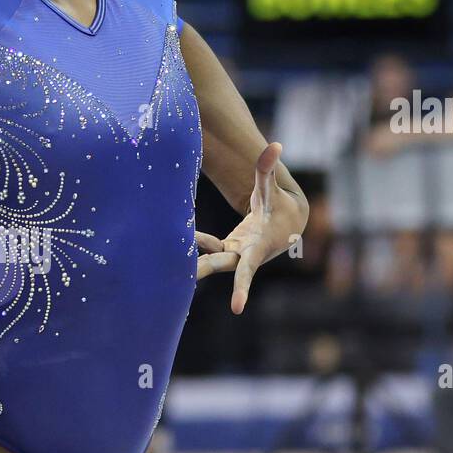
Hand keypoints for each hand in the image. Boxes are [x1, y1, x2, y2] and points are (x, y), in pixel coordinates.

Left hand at [195, 142, 305, 313]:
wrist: (288, 223)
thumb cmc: (280, 207)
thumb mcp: (272, 190)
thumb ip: (267, 170)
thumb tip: (275, 144)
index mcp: (257, 248)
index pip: (247, 271)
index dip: (241, 288)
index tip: (236, 308)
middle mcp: (243, 256)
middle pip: (220, 267)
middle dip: (203, 272)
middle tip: (183, 279)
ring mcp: (234, 254)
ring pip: (209, 259)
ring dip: (193, 260)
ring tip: (164, 262)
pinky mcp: (227, 250)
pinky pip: (207, 247)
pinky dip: (197, 243)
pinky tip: (179, 238)